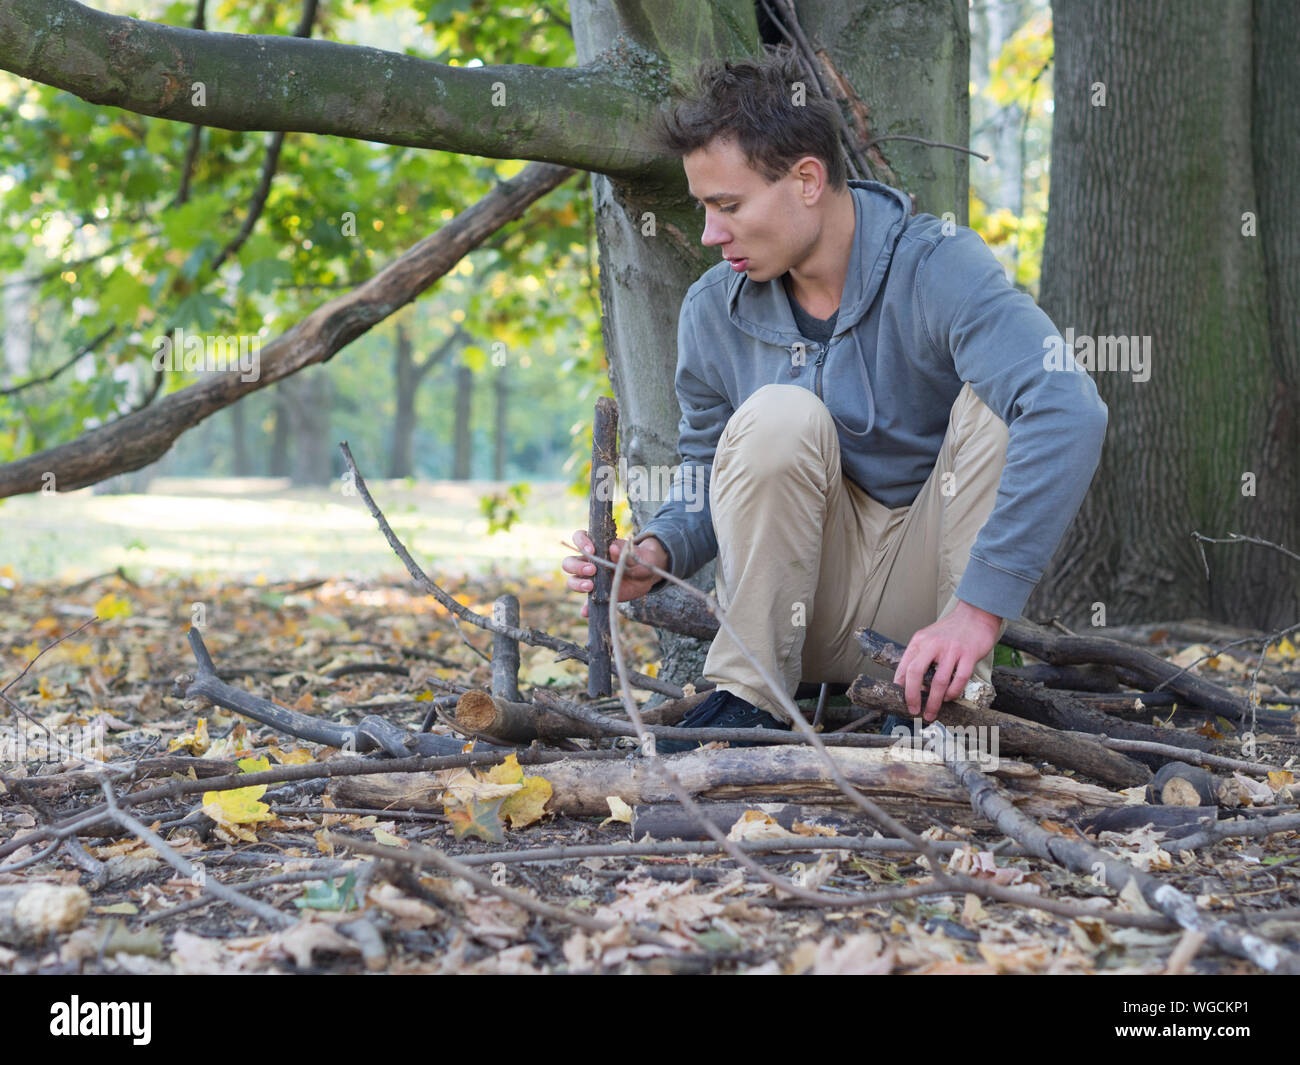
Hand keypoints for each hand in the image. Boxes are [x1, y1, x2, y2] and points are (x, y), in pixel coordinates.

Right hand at [562, 531, 667, 618]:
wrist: (646, 576)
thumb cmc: (638, 559)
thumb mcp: (635, 554)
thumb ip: (624, 552)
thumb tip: (612, 548)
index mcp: (596, 546)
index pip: (578, 538)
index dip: (581, 542)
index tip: (592, 550)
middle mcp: (588, 562)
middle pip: (569, 563)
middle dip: (577, 567)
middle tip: (592, 570)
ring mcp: (589, 579)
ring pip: (572, 581)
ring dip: (577, 584)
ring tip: (590, 587)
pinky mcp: (596, 595)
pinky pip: (586, 603)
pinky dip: (585, 608)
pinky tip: (586, 611)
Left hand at [892, 600, 1000, 722]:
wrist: (976, 614)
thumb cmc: (951, 630)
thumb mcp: (929, 637)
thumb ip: (920, 656)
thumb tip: (911, 682)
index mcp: (920, 641)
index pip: (904, 666)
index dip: (900, 685)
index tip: (900, 699)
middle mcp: (933, 644)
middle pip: (916, 673)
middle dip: (912, 696)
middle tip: (914, 710)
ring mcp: (951, 650)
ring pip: (939, 681)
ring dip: (934, 701)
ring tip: (931, 712)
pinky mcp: (969, 655)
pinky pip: (959, 679)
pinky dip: (953, 693)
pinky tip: (949, 698)